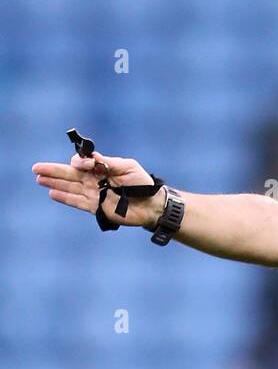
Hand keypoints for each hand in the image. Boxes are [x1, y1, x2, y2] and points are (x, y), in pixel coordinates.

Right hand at [32, 149, 163, 228]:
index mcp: (101, 168)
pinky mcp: (96, 208)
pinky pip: (77, 202)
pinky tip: (52, 193)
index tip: (84, 165)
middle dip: (53, 171)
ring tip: (39, 179)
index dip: (78, 162)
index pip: (82, 163)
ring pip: (69, 187)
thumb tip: (88, 160)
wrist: (151, 205)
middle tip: (36, 168)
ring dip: (54, 183)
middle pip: (69, 174)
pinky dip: (64, 198)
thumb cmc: (142, 183)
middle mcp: (95, 180)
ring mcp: (94, 194)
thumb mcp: (127, 166)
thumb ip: (107, 162)